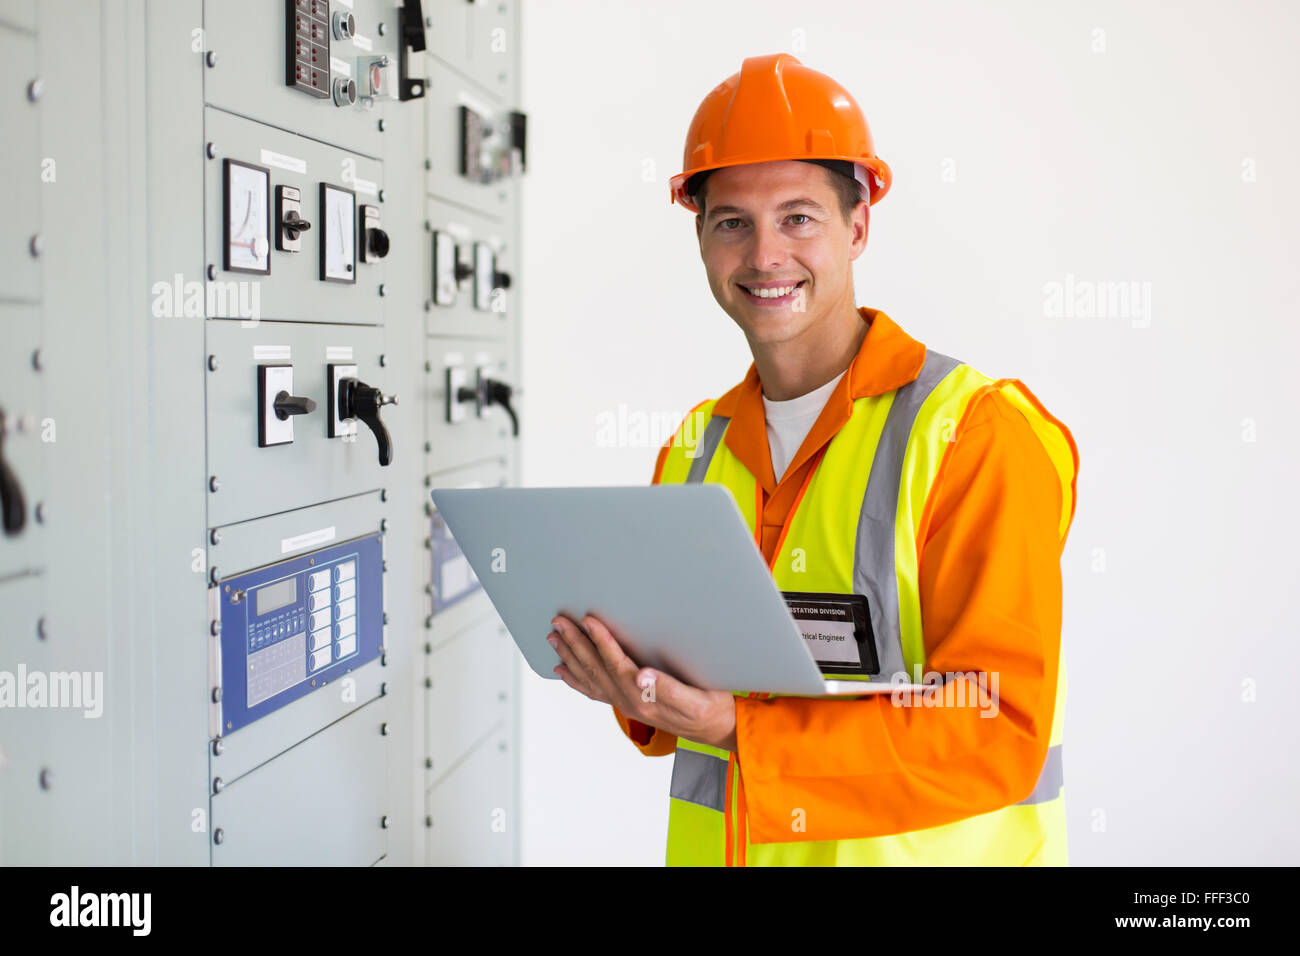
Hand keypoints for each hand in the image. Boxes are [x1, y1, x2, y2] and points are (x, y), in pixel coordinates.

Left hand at [546, 613, 737, 750]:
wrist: (717, 729)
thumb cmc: (710, 708)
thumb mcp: (697, 698)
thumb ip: (668, 688)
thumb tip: (642, 675)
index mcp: (644, 698)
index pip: (616, 664)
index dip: (601, 641)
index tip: (588, 620)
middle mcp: (629, 703)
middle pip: (596, 669)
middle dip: (576, 644)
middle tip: (559, 623)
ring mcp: (626, 704)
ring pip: (591, 678)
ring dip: (571, 656)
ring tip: (555, 638)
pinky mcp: (629, 704)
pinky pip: (595, 691)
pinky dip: (576, 679)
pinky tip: (564, 669)